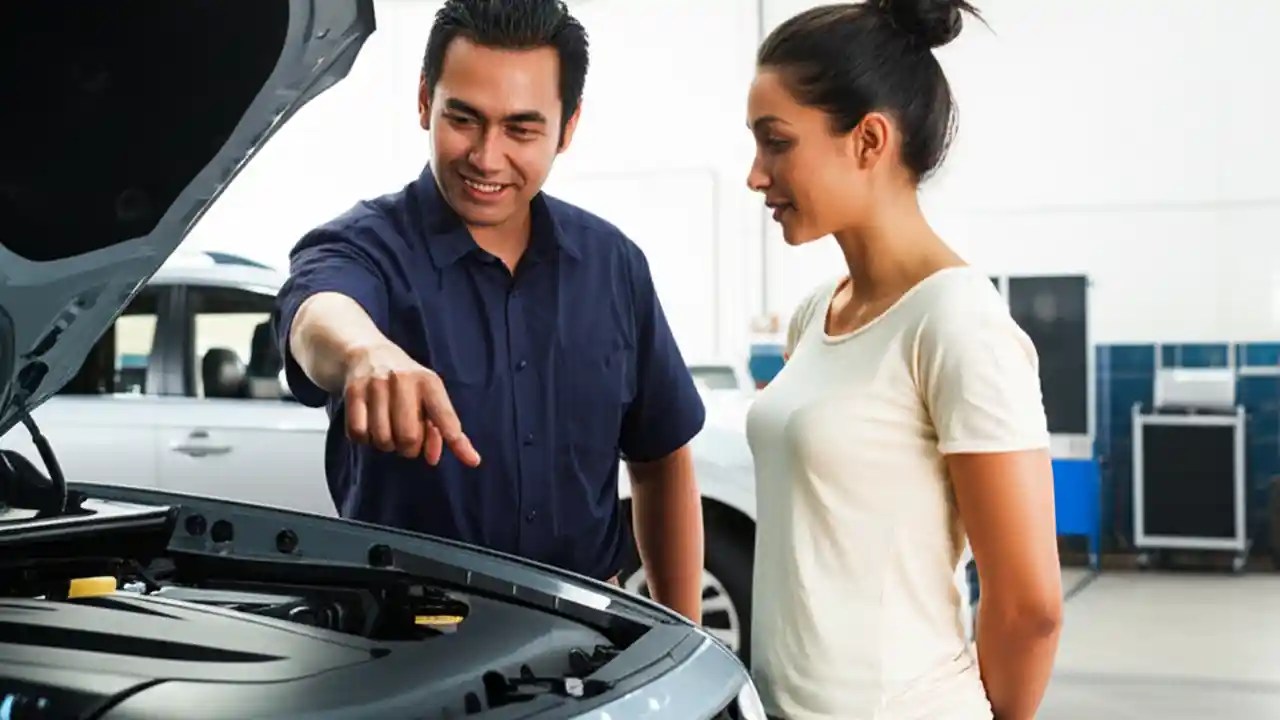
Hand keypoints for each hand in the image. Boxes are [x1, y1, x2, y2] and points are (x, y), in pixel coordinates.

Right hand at [341, 342, 480, 466]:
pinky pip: (358, 433)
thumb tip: (433, 459)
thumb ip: (439, 428)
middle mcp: (403, 380)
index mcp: (428, 382)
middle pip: (409, 437)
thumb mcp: (428, 396)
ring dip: (386, 445)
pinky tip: (369, 429)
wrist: (367, 353)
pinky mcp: (353, 392)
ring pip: (382, 439)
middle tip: (407, 441)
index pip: (445, 415)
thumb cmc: (405, 383)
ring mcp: (376, 385)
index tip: (472, 460)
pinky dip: (364, 439)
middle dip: (409, 449)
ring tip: (388, 431)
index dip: (455, 440)